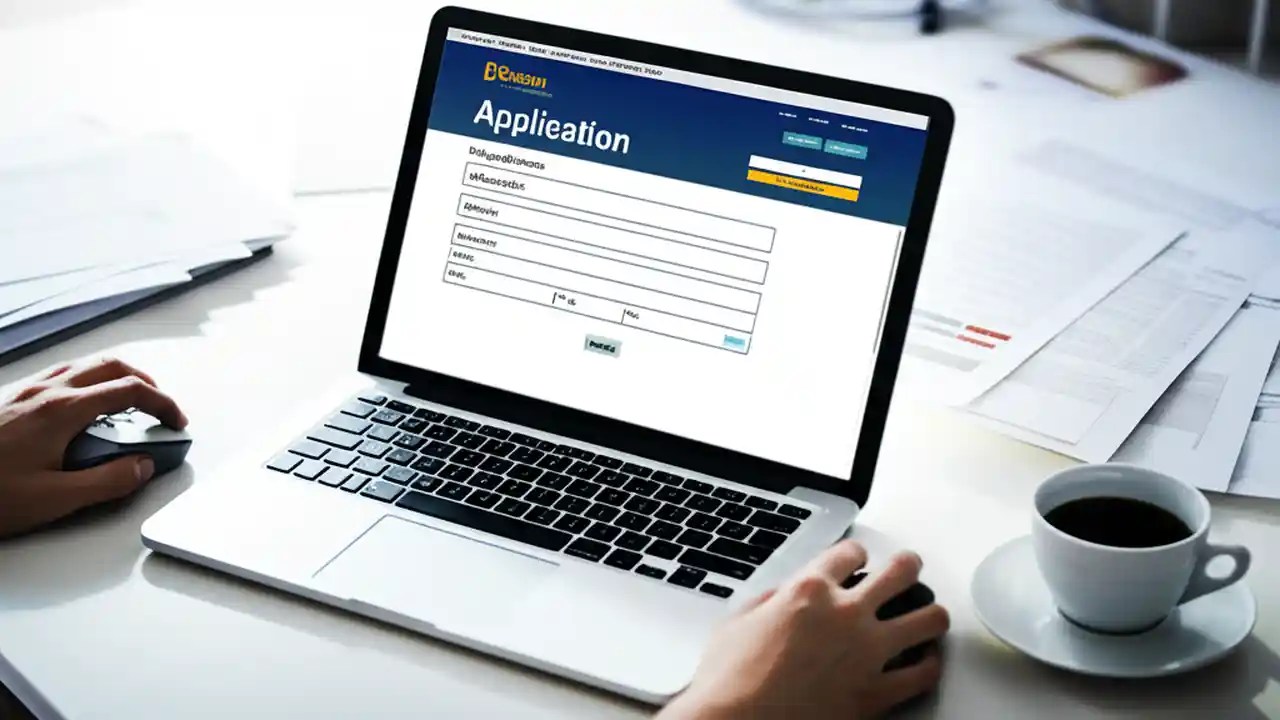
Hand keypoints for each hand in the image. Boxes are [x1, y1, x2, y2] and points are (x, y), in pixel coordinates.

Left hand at [0, 357, 186, 538]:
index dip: (163, 403)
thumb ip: (107, 482)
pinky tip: (81, 409)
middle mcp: (44, 392)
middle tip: (159, 408)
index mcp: (62, 411)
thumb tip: (141, 467)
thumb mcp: (54, 499)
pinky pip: (59, 375)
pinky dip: (86, 383)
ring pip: (83, 365)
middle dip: (145, 382)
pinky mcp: (8, 400)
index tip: (175, 421)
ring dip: (115, 378)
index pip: (130, 391)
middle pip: (111, 365)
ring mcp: (23, 392)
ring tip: (127, 405)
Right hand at [659, 540, 948, 719]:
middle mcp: (845, 613)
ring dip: (931, 613)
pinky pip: (924, 674)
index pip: (850, 553)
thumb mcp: (738, 622)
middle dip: (908, 566)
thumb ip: (769, 601)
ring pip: (929, 619)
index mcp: (808, 590)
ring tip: (930, 615)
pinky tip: (925, 662)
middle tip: (908, 569)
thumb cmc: (729, 680)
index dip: (856, 554)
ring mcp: (867, 653)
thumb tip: (783, 597)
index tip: (858, 560)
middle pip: (901, 571)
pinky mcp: (878, 693)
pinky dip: (929, 665)